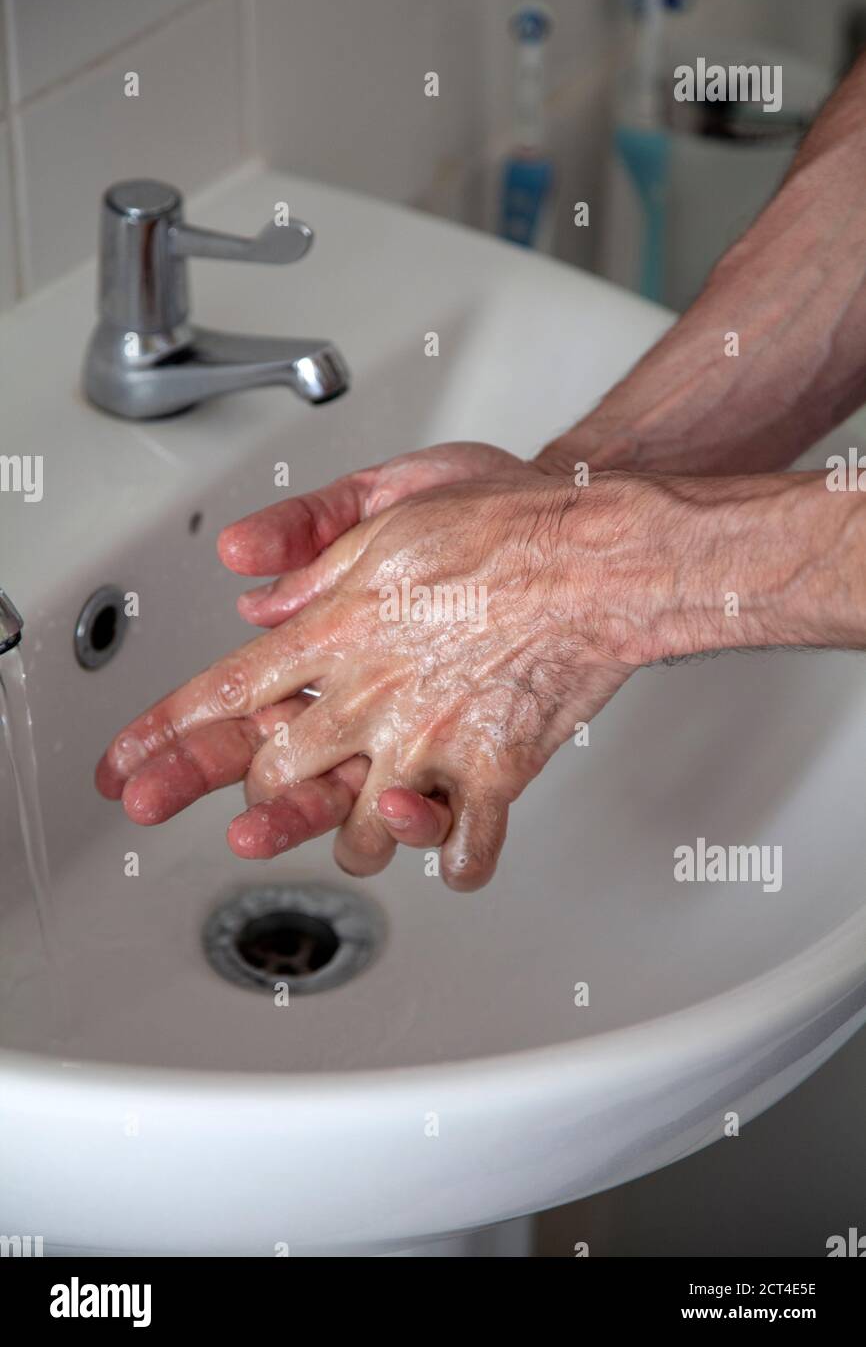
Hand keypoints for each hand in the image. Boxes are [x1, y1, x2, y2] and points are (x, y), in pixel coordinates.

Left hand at [97, 442, 536, 857]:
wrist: (599, 554)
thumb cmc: (507, 519)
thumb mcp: (390, 504)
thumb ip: (311, 551)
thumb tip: (253, 595)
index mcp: (338, 627)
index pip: (228, 691)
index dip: (165, 734)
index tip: (125, 769)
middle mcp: (371, 694)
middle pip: (275, 774)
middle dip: (248, 799)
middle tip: (244, 812)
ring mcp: (429, 742)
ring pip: (358, 835)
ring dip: (351, 835)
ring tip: (359, 817)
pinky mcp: (492, 774)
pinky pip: (463, 853)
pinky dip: (454, 862)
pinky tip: (448, 848)